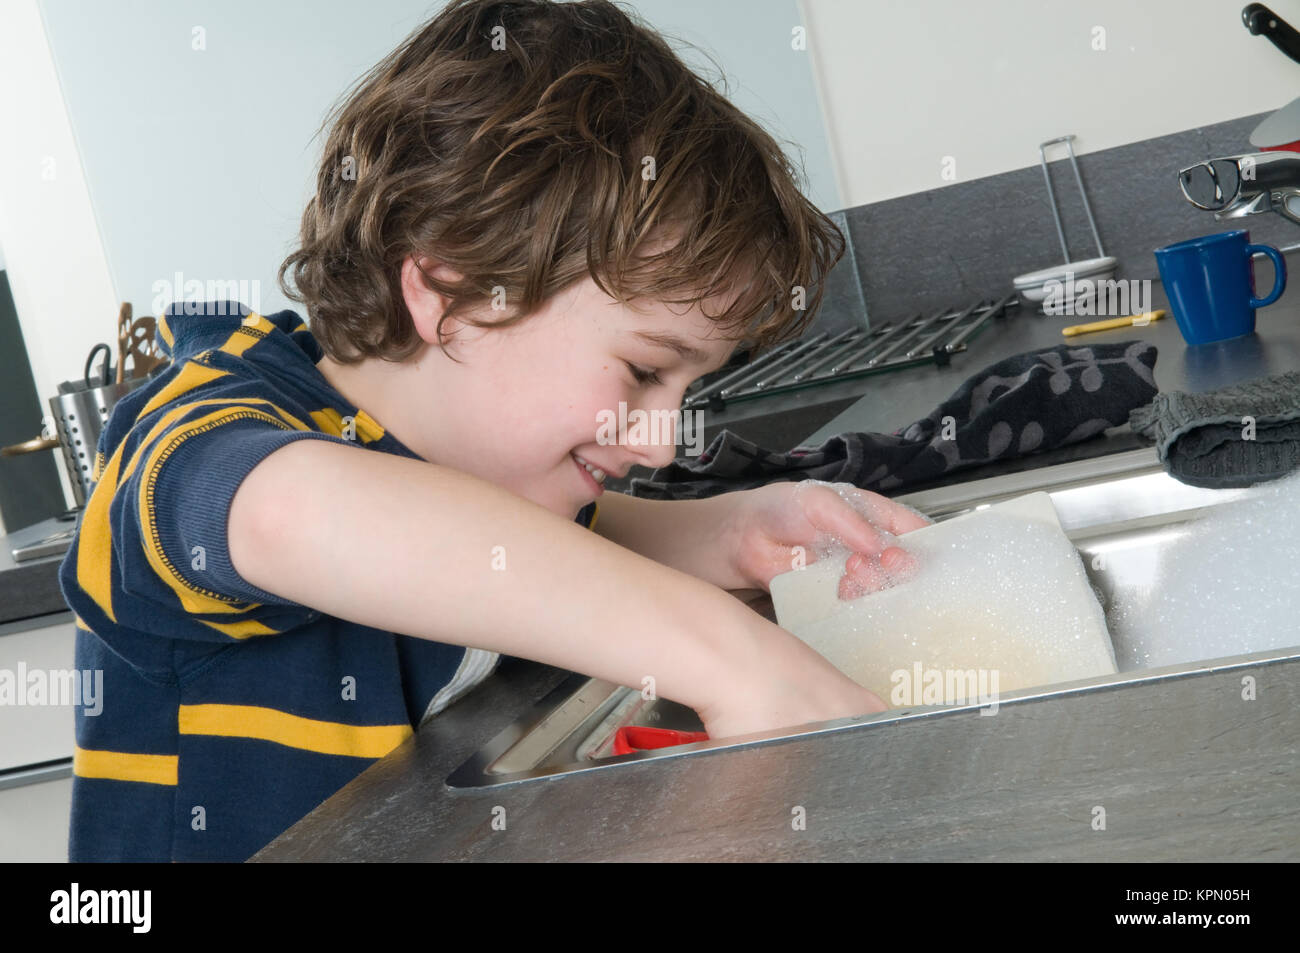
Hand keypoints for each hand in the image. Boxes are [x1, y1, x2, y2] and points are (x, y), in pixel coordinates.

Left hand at [724, 480, 931, 600]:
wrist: (741, 537)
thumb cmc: (779, 508)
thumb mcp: (817, 502)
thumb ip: (849, 521)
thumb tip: (879, 545)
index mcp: (871, 515)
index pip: (910, 528)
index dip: (921, 541)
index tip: (918, 552)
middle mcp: (866, 545)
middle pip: (902, 562)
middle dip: (899, 566)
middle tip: (884, 563)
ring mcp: (851, 571)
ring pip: (881, 585)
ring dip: (874, 582)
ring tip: (852, 572)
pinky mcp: (833, 593)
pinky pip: (855, 603)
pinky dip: (855, 600)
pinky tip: (842, 590)